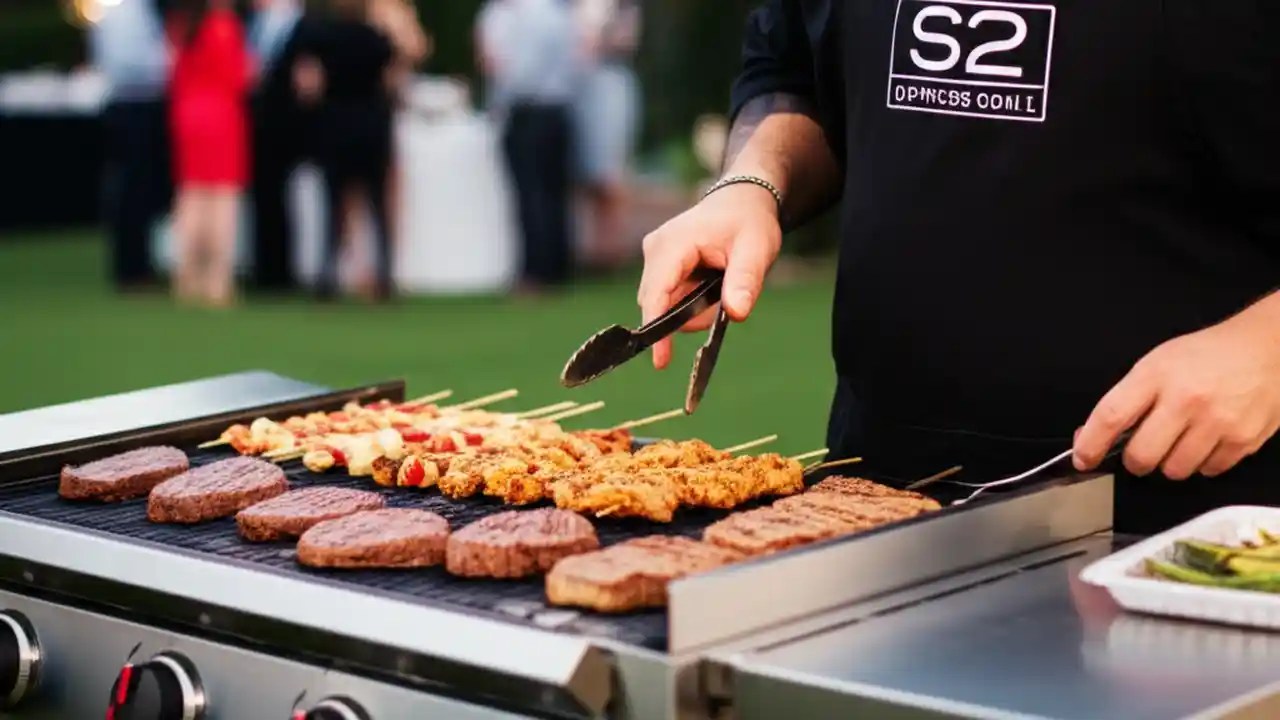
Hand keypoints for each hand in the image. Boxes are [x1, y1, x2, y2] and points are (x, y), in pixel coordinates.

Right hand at [636, 183, 781, 368]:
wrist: (742, 202)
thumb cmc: (749, 222)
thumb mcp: (757, 249)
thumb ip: (745, 280)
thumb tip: (737, 313)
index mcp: (673, 244)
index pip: (656, 294)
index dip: (657, 330)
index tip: (661, 361)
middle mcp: (656, 250)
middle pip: (659, 303)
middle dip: (692, 314)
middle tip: (727, 299)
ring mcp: (655, 257)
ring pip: (666, 304)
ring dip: (696, 307)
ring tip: (724, 285)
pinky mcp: (659, 266)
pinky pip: (671, 297)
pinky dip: (694, 301)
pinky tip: (713, 284)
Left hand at [1073, 313, 1279, 478]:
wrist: (1268, 348)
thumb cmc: (1208, 356)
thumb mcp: (1158, 364)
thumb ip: (1126, 399)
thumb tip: (1091, 436)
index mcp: (1157, 374)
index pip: (1111, 416)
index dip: (1091, 444)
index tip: (1083, 459)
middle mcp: (1187, 399)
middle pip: (1142, 455)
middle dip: (1135, 460)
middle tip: (1142, 450)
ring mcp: (1218, 422)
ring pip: (1174, 470)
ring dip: (1170, 462)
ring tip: (1182, 438)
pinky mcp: (1244, 440)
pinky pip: (1208, 471)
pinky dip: (1203, 462)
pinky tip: (1208, 439)